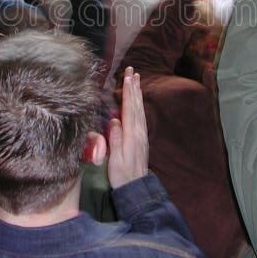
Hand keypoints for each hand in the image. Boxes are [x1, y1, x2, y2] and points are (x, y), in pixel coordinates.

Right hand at [107, 67, 148, 188]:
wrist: (135, 186)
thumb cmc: (122, 175)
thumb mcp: (115, 160)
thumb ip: (116, 140)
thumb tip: (114, 120)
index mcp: (132, 135)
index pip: (129, 109)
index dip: (128, 92)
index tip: (127, 77)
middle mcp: (139, 131)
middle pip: (136, 105)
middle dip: (134, 87)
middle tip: (132, 71)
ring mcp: (141, 134)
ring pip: (139, 108)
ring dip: (137, 93)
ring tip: (136, 79)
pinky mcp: (141, 137)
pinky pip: (140, 115)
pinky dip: (138, 103)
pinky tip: (137, 99)